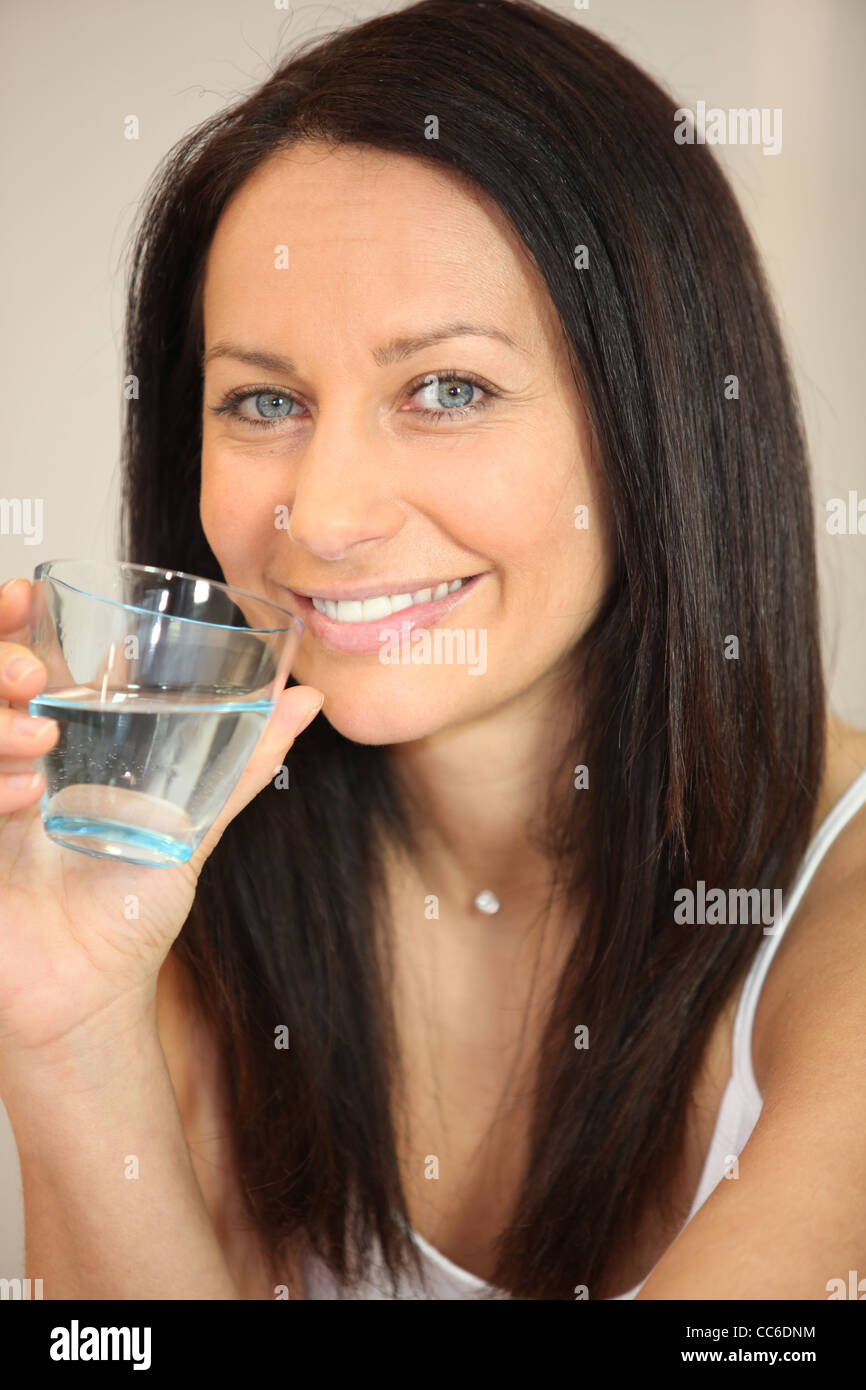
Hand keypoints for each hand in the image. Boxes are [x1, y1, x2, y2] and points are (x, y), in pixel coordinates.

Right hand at [0, 576, 323, 1064]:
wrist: (93, 994)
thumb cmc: (129, 908)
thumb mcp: (192, 826)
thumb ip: (242, 762)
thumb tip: (307, 700)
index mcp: (46, 742)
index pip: (11, 656)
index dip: (5, 615)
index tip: (27, 592)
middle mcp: (2, 763)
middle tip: (33, 673)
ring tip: (40, 745)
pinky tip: (21, 801)